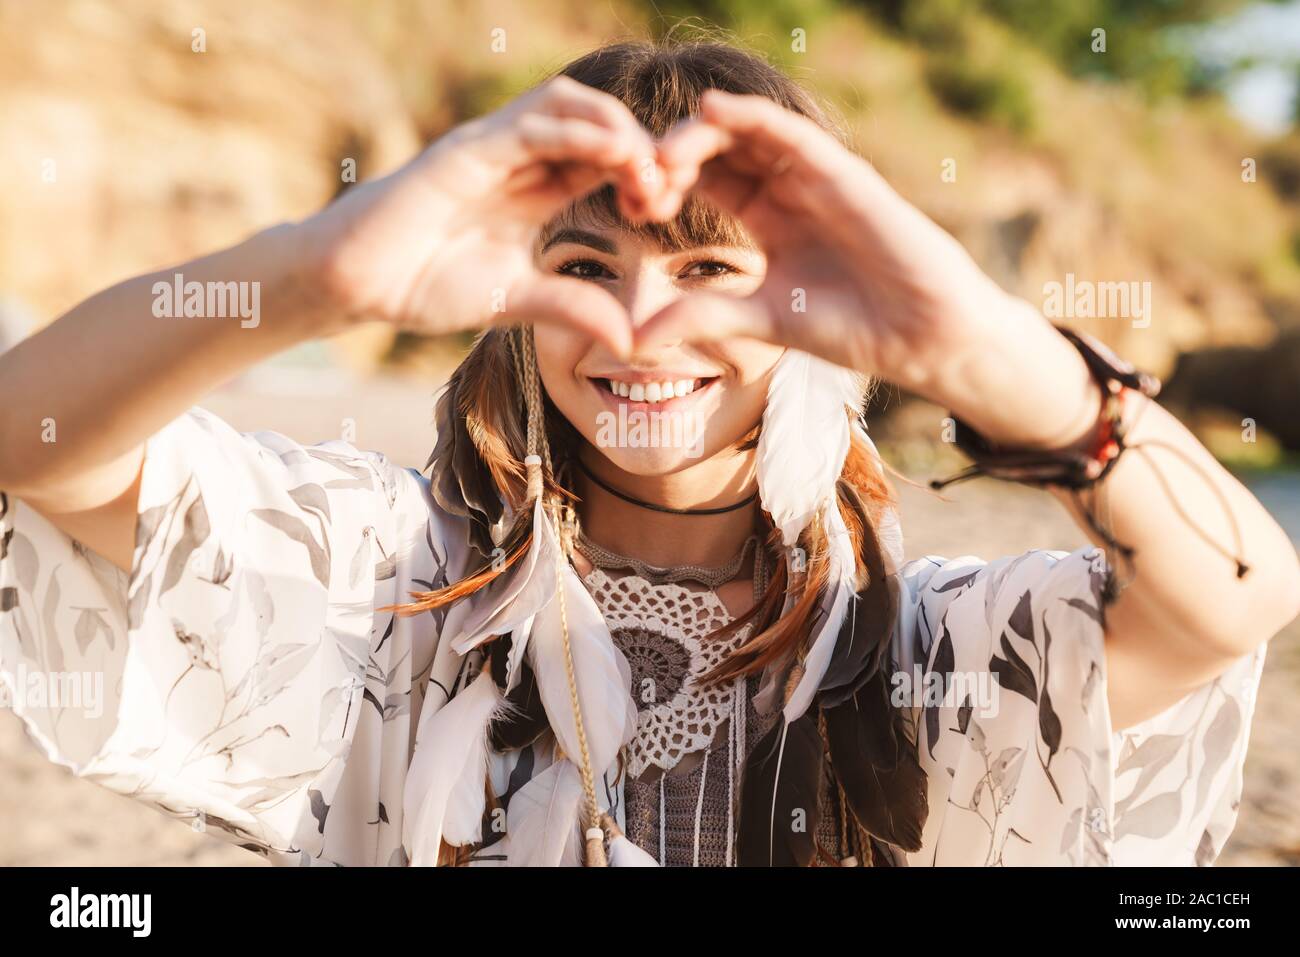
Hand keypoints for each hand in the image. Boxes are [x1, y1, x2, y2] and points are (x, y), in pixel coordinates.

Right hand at [302, 76, 670, 354]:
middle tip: (667, 185)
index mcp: (536, 188)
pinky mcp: (467, 150)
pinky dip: (577, 129)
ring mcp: (493, 148)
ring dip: (616, 126)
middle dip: (639, 147)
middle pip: (595, 124)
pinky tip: (613, 150)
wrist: (359, 284)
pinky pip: (531, 125)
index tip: (662, 209)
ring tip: (647, 164)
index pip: (603, 160)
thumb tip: (632, 340)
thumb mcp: (517, 300)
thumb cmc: (426, 285)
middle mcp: (519, 158)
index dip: (640, 174)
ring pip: (568, 106)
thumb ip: (572, 307)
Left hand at [639, 90, 1015, 398]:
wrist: (919, 336)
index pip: (705, 178)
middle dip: (671, 155)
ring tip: (659, 155)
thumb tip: (633, 339)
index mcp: (767, 216)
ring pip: (746, 131)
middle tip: (638, 179)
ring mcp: (814, 175)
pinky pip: (788, 131)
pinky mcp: (841, 171)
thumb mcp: (759, 319)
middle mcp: (788, 186)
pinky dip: (749, 115)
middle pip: (718, 147)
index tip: (630, 205)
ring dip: (698, 133)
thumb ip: (700, 316)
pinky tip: (710, 112)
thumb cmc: (852, 326)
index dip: (663, 182)